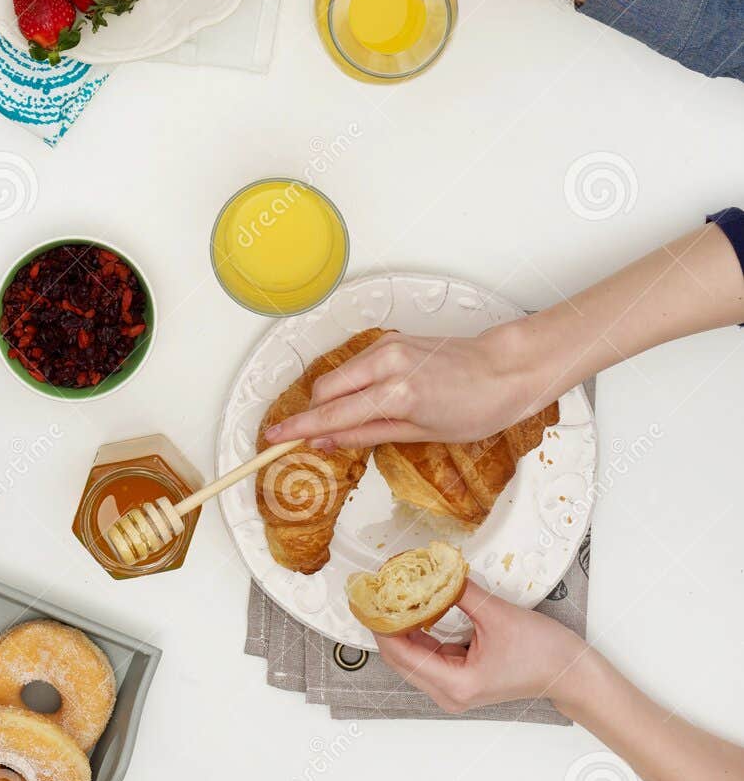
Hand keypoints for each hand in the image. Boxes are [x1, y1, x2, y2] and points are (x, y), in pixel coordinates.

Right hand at [264, 324, 540, 448]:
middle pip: (324, 388)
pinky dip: (347, 384)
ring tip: (334, 424)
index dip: (299, 429)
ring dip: (328, 398)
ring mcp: (387, 346)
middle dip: (311, 413)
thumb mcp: (423, 434)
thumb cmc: (477, 407)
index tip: (274, 438)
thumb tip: (330, 441)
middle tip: (304, 437)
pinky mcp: (392, 340)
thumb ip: (369, 433)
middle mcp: (386, 363)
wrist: (506, 370)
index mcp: (395, 393)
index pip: (332, 414)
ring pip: (338, 374)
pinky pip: (356, 364)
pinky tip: (358, 401)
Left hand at [376, 581, 588, 710]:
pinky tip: (414, 605)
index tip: (374, 592)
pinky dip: (419, 629)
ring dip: (401, 624)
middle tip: (379, 586)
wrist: (570, 673)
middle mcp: (449, 692)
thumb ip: (459, 592)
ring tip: (392, 591)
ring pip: (412, 654)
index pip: (401, 653)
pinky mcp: (460, 677)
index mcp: (456, 684)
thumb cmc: (542, 652)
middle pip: (401, 657)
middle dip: (387, 621)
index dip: (382, 622)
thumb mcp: (497, 614)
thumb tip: (431, 569)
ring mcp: (454, 687)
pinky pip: (428, 652)